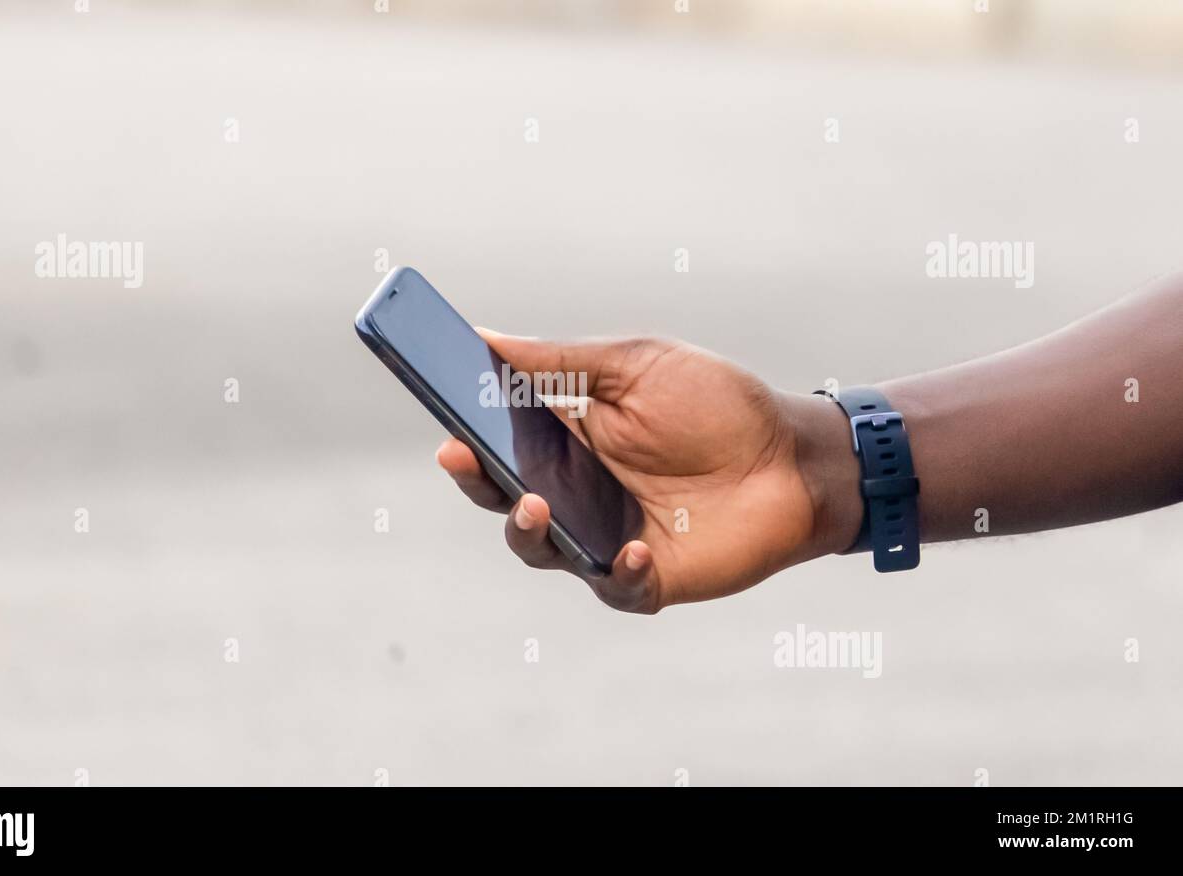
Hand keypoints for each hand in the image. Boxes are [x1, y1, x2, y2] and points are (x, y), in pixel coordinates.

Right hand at [437, 331, 863, 612]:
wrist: (794, 456)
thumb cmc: (716, 404)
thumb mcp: (635, 365)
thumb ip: (560, 361)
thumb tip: (484, 335)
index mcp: (563, 438)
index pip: (495, 439)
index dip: (462, 429)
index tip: (439, 411)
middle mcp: (572, 491)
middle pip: (501, 496)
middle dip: (475, 480)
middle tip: (461, 455)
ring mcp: (604, 537)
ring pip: (541, 548)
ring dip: (528, 530)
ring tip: (535, 503)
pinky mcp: (646, 577)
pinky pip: (614, 586)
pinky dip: (615, 572)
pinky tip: (630, 547)